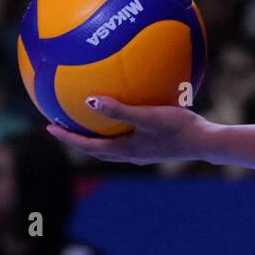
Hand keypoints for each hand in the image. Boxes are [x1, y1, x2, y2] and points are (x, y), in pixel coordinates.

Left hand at [45, 96, 207, 164]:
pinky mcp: (154, 145)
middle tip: (62, 127)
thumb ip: (120, 109)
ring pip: (111, 147)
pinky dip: (117, 128)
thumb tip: (90, 100)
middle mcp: (131, 154)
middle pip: (96, 150)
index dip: (67, 138)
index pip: (88, 146)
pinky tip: (126, 112)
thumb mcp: (148, 116)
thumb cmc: (178, 128)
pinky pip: (127, 137)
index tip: (48, 128)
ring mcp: (143, 152)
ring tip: (87, 121)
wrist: (206, 141)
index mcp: (125, 150)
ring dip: (96, 137)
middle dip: (78, 139)